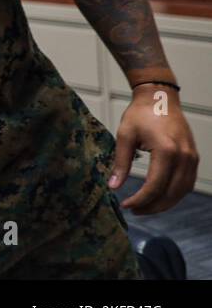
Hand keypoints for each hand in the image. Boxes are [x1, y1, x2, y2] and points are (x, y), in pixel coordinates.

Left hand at [111, 86, 199, 213]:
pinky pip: (187, 183)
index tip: (126, 205)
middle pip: (171, 193)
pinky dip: (174, 193)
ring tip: (145, 206)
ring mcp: (192, 158)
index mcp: (166, 151)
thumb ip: (121, 163)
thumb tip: (113, 186)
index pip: (155, 186)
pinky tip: (159, 196)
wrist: (159, 98)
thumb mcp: (125, 136)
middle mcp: (184, 157)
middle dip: (152, 206)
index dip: (140, 200)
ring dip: (165, 203)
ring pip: (182, 191)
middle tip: (134, 210)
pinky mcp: (193, 157)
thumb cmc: (140, 114)